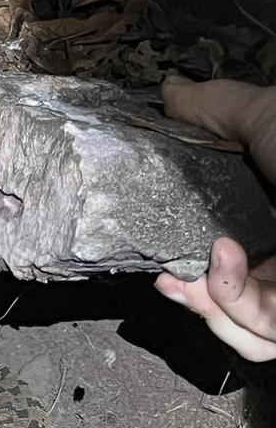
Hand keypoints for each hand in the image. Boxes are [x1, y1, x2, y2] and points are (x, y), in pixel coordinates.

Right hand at [154, 77, 275, 361]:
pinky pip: (264, 332)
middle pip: (231, 313)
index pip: (226, 275)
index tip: (162, 266)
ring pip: (247, 334)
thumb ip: (216, 109)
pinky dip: (233, 301)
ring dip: (211, 308)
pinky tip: (223, 259)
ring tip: (198, 269)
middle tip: (171, 278)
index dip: (190, 279)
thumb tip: (172, 93)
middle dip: (196, 302)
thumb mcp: (266, 116)